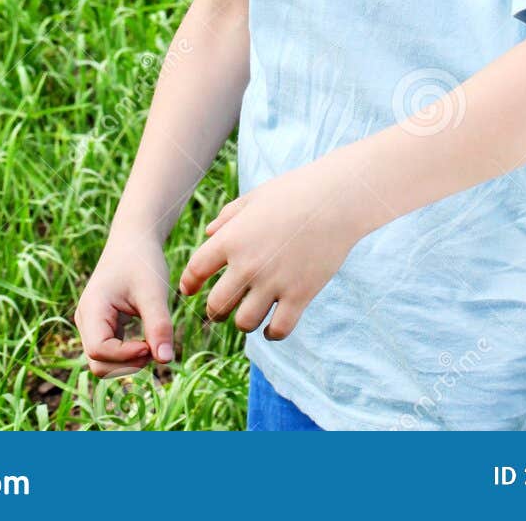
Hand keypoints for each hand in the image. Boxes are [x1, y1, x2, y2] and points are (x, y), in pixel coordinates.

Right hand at [74, 228, 174, 376]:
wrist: (134, 241)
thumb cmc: (143, 262)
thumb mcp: (154, 292)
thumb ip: (159, 326)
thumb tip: (166, 361)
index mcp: (91, 309)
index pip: (99, 351)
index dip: (127, 356)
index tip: (152, 346)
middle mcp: (85, 320)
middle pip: (98, 364)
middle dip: (128, 364)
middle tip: (155, 346)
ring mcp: (91, 325)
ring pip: (103, 364)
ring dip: (129, 363)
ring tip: (152, 342)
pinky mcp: (101, 327)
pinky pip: (110, 354)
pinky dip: (128, 355)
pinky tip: (147, 340)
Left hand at [178, 155, 367, 341]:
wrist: (336, 199)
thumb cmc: (294, 192)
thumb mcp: (255, 197)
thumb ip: (229, 217)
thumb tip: (209, 234)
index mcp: (232, 238)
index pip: (196, 270)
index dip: (189, 284)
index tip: (190, 290)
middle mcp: (248, 264)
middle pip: (217, 306)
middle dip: (215, 311)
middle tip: (220, 309)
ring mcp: (274, 283)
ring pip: (245, 323)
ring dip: (243, 322)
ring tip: (248, 315)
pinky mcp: (300, 296)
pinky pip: (279, 330)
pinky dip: (272, 333)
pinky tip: (272, 327)